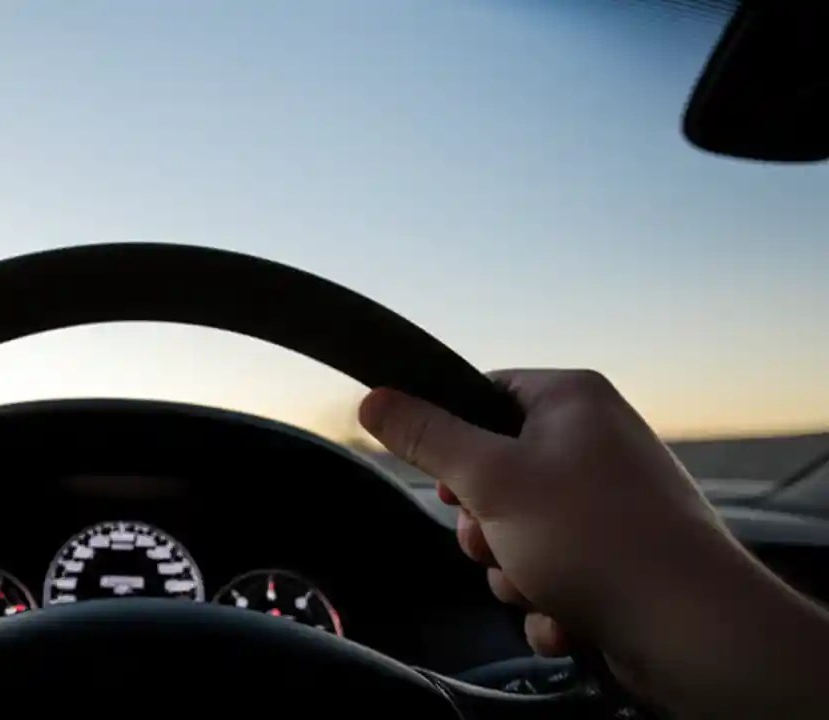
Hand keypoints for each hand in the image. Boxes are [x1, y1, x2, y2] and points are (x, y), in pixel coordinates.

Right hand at [359, 369, 828, 717]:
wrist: (692, 630)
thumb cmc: (595, 538)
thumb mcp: (490, 478)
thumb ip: (426, 437)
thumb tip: (374, 398)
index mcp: (572, 400)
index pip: (484, 392)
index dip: (452, 438)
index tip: (446, 480)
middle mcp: (597, 440)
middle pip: (495, 470)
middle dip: (481, 523)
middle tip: (492, 539)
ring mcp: (612, 501)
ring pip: (518, 529)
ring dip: (510, 568)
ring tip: (536, 583)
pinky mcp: (620, 555)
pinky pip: (555, 568)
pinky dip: (547, 596)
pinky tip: (565, 614)